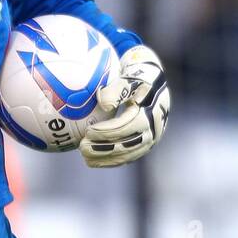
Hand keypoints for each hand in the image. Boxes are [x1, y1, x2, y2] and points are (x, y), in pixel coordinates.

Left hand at [79, 45, 169, 167]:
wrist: (154, 81)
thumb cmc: (138, 76)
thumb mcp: (130, 78)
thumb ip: (117, 90)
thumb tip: (103, 104)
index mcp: (149, 113)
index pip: (126, 127)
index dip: (106, 132)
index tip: (88, 132)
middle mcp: (153, 129)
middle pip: (127, 145)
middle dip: (104, 149)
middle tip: (83, 148)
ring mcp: (151, 139)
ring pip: (127, 154)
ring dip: (106, 158)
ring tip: (85, 158)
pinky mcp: (145, 145)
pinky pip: (128, 156)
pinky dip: (111, 160)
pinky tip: (94, 161)